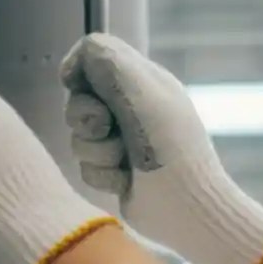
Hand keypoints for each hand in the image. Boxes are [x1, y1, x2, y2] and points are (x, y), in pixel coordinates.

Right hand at [59, 34, 262, 263]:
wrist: (187, 208)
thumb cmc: (169, 147)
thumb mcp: (141, 92)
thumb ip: (108, 61)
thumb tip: (79, 58)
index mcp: (143, 80)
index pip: (93, 56)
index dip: (79, 70)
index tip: (75, 86)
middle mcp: (133, 106)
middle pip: (79, 97)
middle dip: (86, 117)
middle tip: (107, 129)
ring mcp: (124, 139)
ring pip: (79, 135)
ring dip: (96, 151)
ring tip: (124, 163)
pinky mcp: (116, 170)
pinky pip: (86, 165)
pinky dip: (102, 175)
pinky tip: (125, 183)